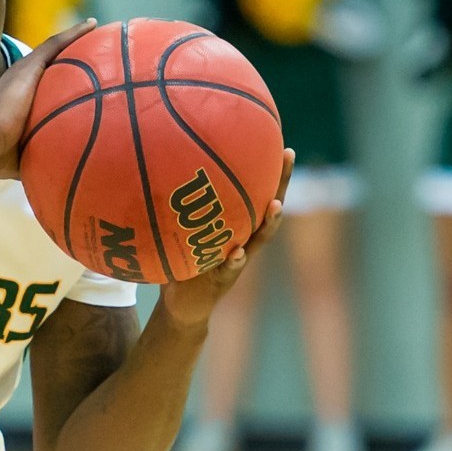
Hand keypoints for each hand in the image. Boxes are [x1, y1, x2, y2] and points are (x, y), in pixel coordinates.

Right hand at [0, 18, 97, 177]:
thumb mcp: (21, 157)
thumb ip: (37, 159)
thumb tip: (53, 179)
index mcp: (15, 101)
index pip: (40, 88)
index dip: (56, 83)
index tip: (73, 82)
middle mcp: (18, 80)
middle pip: (48, 62)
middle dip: (68, 55)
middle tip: (90, 51)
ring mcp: (23, 72)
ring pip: (53, 48)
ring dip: (73, 38)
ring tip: (95, 28)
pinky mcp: (29, 66)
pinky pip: (56, 44)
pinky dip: (74, 33)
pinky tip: (92, 24)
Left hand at [158, 148, 295, 324]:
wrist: (183, 306)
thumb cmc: (184, 263)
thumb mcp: (184, 232)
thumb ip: (180, 210)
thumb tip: (163, 171)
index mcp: (237, 228)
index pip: (257, 195)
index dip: (271, 172)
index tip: (281, 144)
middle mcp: (244, 241)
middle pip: (267, 209)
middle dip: (280, 183)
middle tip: (288, 155)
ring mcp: (237, 261)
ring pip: (258, 240)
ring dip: (269, 223)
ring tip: (276, 204)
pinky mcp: (221, 281)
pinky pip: (229, 270)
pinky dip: (235, 261)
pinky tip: (238, 252)